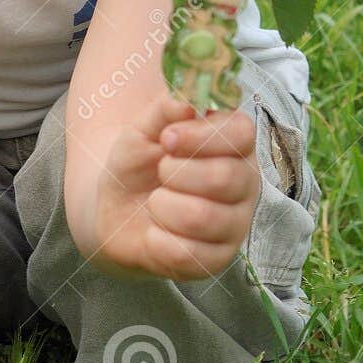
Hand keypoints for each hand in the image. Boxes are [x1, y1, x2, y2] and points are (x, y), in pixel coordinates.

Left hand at [86, 89, 259, 280]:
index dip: (201, 135)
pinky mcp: (217, 260)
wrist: (116, 209)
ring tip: (155, 202)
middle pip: (225, 178)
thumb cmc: (139, 162)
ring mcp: (235, 224)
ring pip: (204, 218)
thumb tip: (187, 102)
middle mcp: (245, 183)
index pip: (242, 133)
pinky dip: (158, 241)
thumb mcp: (143, 128)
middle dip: (175, 173)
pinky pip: (189, 254)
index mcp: (234, 144)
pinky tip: (154, 232)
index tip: (167, 138)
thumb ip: (166, 109)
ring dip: (163, 207)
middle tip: (159, 172)